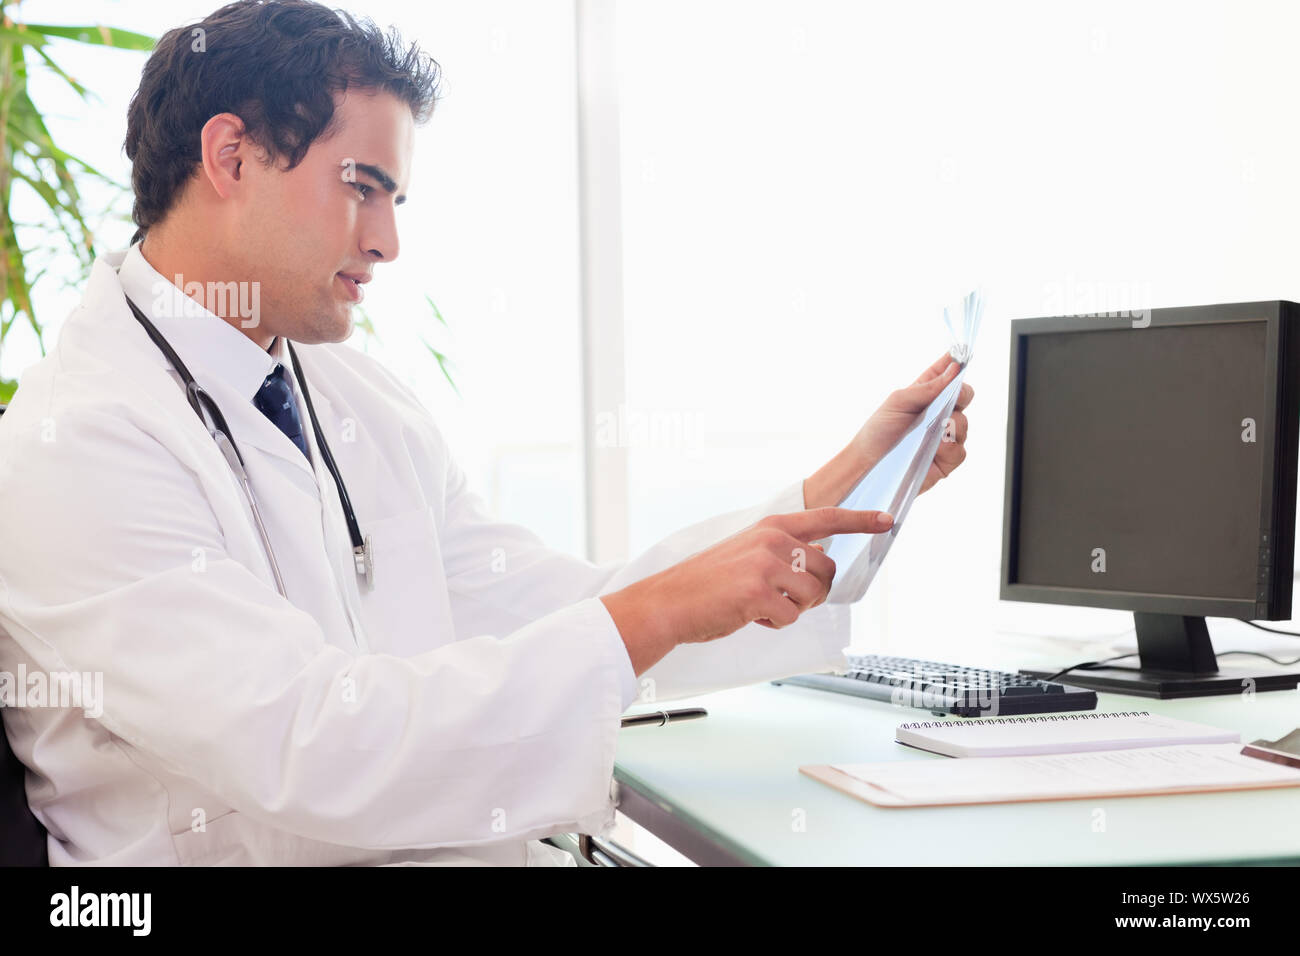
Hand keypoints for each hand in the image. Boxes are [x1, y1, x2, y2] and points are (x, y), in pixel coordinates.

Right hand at [600, 507, 894, 673]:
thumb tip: (819, 563)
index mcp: (771, 526)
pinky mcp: (759, 592)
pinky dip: (773, 624)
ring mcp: (765, 564)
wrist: (669, 603)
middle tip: (780, 599)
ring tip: (757, 606)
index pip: (826, 517)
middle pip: (826, 570)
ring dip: (790, 610)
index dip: (860, 521)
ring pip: (812, 597)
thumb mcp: (747, 552)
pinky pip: (790, 617)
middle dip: (812, 592)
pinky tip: (747, 615)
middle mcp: (772, 539)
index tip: (887, 521)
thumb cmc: (708, 584)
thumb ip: (783, 551)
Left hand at [804, 351, 973, 508]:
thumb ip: (927, 388)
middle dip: (961, 394)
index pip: (948, 374)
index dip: (956, 364)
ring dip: (952, 424)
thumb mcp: (898, 401)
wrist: (868, 462)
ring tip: (934, 428)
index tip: (960, 357)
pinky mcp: (946, 459)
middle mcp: (940, 412)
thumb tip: (953, 370)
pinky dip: (949, 447)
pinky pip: (960, 451)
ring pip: (964, 424)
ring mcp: (945, 436)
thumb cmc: (879, 430)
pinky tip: (936, 447)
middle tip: (952, 396)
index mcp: (927, 394)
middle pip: (965, 396)